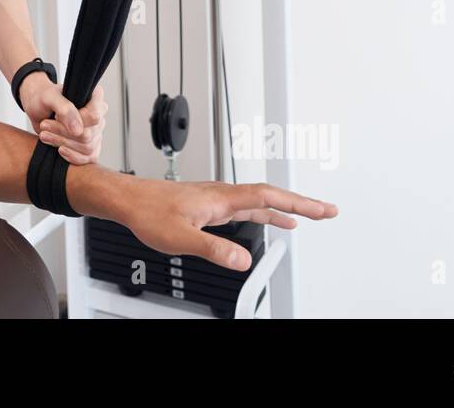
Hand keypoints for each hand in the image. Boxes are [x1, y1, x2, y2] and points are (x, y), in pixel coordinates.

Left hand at [21, 75, 107, 165]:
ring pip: (87, 147)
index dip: (76, 120)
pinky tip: (59, 150)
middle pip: (88, 134)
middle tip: (44, 125)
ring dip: (62, 143)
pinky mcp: (89, 146)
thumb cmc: (43, 97)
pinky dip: (72, 157)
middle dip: (62, 132)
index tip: (57, 116)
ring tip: (44, 135)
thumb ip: (65, 110)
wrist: (37, 107)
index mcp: (94, 97)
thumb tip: (78, 131)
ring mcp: (95, 132)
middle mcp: (98, 114)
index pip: (95, 116)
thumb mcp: (49, 97)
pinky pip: (88, 158)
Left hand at [119, 177, 338, 270]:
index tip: (322, 209)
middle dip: (300, 203)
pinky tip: (268, 220)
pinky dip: (263, 212)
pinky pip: (245, 206)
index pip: (268, 197)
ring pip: (258, 201)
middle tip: (326, 212)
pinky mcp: (208, 204)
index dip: (298, 202)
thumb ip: (214, 249)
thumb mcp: (181, 238)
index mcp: (221, 198)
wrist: (127, 199)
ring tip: (306, 217)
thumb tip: (244, 260)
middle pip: (270, 196)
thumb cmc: (148, 212)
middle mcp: (222, 194)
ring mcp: (216, 198)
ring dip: (283, 208)